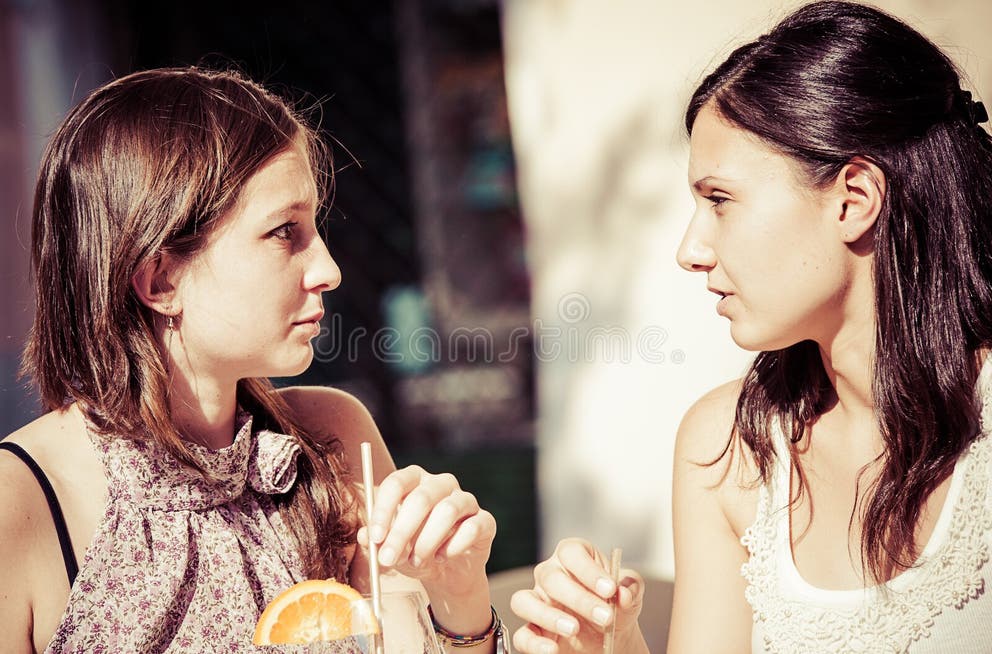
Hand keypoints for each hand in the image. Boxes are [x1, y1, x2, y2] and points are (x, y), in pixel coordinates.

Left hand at [357, 465, 495, 596]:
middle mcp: (441, 484)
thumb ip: (376, 541)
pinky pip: (473, 527)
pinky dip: (454, 546)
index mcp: (414, 481)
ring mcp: (466, 500)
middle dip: (402, 531)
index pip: (397, 483)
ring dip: (427, 541)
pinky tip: (443, 558)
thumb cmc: (414, 552)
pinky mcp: (485, 520)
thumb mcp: (390, 548)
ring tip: (416, 562)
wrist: (447, 574)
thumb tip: (363, 536)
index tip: (375, 537)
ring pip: (448, 510)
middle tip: (388, 559)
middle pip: (422, 497)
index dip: (384, 509)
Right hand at [511, 538, 644, 653]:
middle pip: (550, 577)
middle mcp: (550, 575)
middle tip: (605, 616)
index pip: (571, 553)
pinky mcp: (533, 630)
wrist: (610, 635)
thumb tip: (623, 593)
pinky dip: (534, 644)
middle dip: (579, 599)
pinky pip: (522, 635)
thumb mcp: (629, 594)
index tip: (610, 589)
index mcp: (573, 557)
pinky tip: (552, 649)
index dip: (589, 570)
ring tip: (573, 629)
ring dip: (548, 616)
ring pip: (523, 601)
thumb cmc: (615, 604)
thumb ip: (630, 589)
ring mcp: (537, 602)